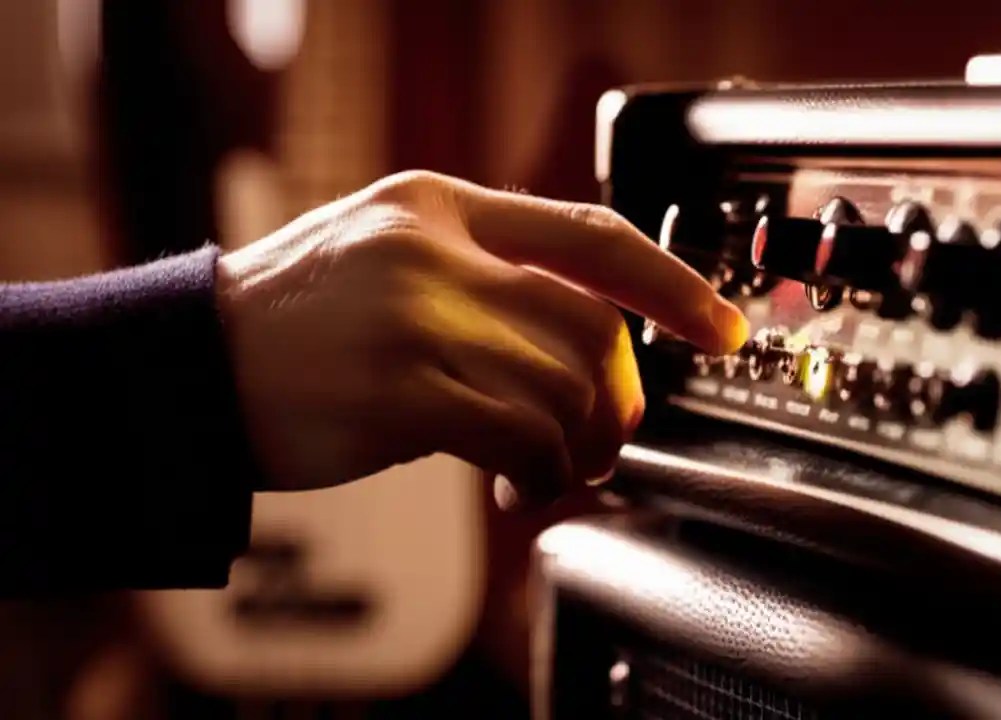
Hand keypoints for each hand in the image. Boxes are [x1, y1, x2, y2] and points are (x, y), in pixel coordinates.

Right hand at [216, 170, 747, 505]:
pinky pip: (519, 433)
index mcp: (441, 206)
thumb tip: (590, 333)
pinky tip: (516, 483)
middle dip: (619, 396)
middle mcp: (435, 251)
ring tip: (551, 467)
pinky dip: (540, 471)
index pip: (591, 234)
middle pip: (592, 325)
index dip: (671, 284)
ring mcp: (415, 318)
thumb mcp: (389, 253)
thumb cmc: (296, 320)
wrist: (184, 365)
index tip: (721, 327)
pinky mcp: (398, 392)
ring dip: (579, 445)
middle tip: (604, 437)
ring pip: (563, 386)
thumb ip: (482, 270)